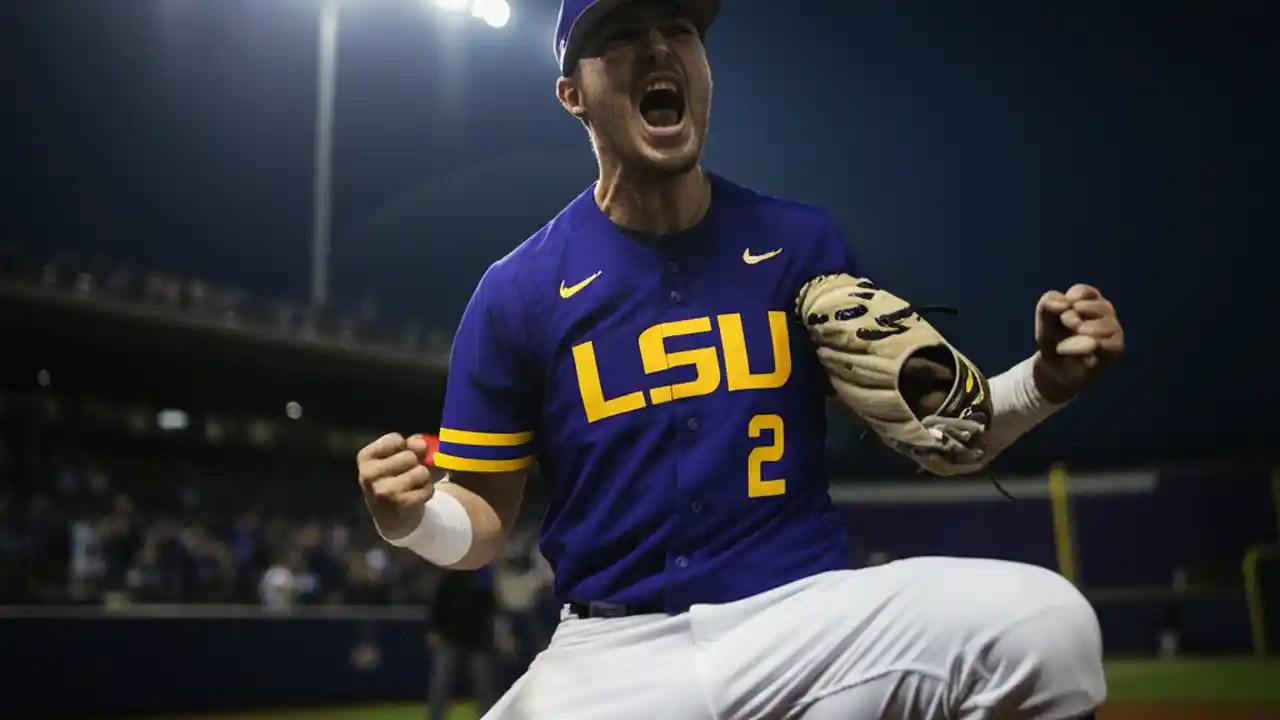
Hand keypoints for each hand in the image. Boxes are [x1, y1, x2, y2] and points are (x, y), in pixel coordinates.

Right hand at [357, 433, 435, 540]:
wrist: (391, 516)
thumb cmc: (395, 478)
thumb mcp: (397, 457)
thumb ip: (411, 444)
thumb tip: (421, 444)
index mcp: (365, 457)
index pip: (396, 439)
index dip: (405, 447)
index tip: (398, 458)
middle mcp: (369, 474)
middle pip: (410, 456)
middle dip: (415, 464)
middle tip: (406, 475)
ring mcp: (384, 490)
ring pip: (421, 471)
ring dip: (423, 478)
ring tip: (411, 486)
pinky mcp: (401, 504)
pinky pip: (428, 488)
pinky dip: (427, 491)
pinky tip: (415, 496)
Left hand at [1033, 284, 1124, 402]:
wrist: (1053, 369)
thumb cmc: (1053, 338)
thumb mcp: (1043, 317)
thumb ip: (1048, 302)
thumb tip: (1066, 303)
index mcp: (1090, 300)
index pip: (1084, 293)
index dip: (1070, 300)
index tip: (1060, 312)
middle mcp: (1106, 312)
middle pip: (1099, 307)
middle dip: (1074, 316)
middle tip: (1064, 326)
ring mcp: (1114, 330)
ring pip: (1106, 326)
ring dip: (1081, 333)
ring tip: (1064, 345)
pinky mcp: (1116, 349)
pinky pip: (1107, 345)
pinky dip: (1086, 348)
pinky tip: (1077, 353)